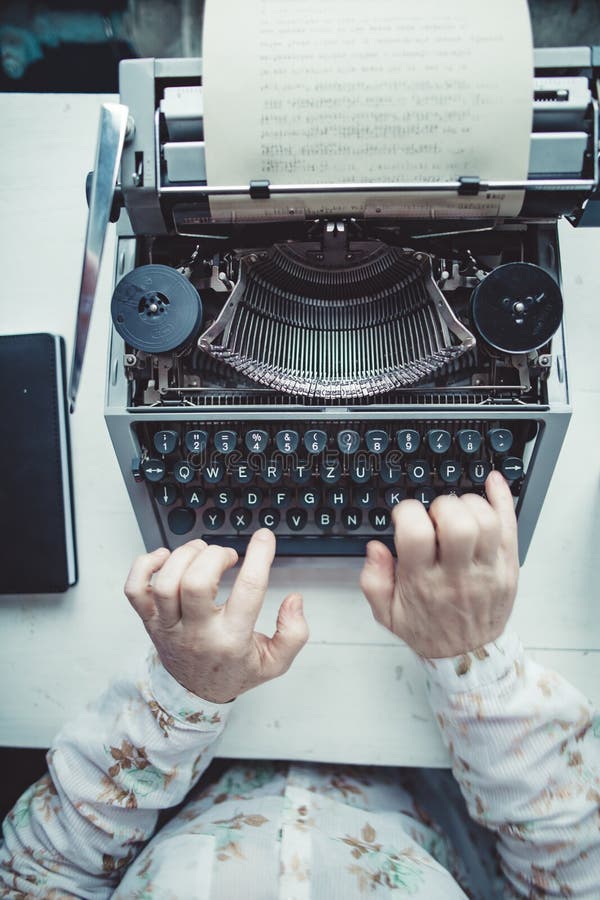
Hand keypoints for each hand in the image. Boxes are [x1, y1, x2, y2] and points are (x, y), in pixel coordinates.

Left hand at [124, 529, 308, 702]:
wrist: (194, 694)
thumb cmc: (233, 670)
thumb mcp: (274, 663)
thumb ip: (294, 634)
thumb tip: (294, 601)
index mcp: (231, 640)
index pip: (248, 591)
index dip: (259, 557)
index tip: (265, 539)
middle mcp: (197, 632)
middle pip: (196, 583)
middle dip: (215, 556)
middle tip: (227, 555)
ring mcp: (168, 626)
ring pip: (166, 583)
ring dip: (185, 556)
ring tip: (202, 552)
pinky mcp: (148, 621)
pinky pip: (135, 589)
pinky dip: (145, 566)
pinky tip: (166, 558)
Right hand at [360, 471, 518, 657]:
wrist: (467, 654)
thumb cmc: (428, 629)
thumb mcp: (386, 613)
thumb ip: (373, 579)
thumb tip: (375, 548)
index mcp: (423, 582)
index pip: (416, 534)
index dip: (407, 513)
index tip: (406, 516)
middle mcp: (457, 575)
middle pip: (457, 524)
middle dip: (441, 506)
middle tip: (434, 516)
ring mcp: (486, 570)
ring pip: (486, 521)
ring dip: (468, 504)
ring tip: (456, 513)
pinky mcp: (507, 567)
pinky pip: (510, 525)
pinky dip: (502, 498)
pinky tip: (493, 483)